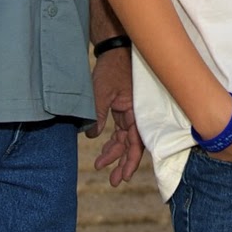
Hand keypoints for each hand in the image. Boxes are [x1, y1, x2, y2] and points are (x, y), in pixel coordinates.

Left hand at [88, 48, 143, 185]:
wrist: (114, 50)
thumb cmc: (111, 69)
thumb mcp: (101, 92)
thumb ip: (98, 115)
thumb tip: (93, 137)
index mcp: (137, 112)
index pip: (137, 143)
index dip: (130, 161)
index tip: (122, 176)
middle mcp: (137, 115)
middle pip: (133, 145)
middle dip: (123, 163)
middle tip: (113, 181)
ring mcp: (131, 112)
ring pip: (126, 139)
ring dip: (116, 153)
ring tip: (101, 165)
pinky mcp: (124, 108)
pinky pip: (121, 129)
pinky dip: (113, 140)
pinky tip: (103, 148)